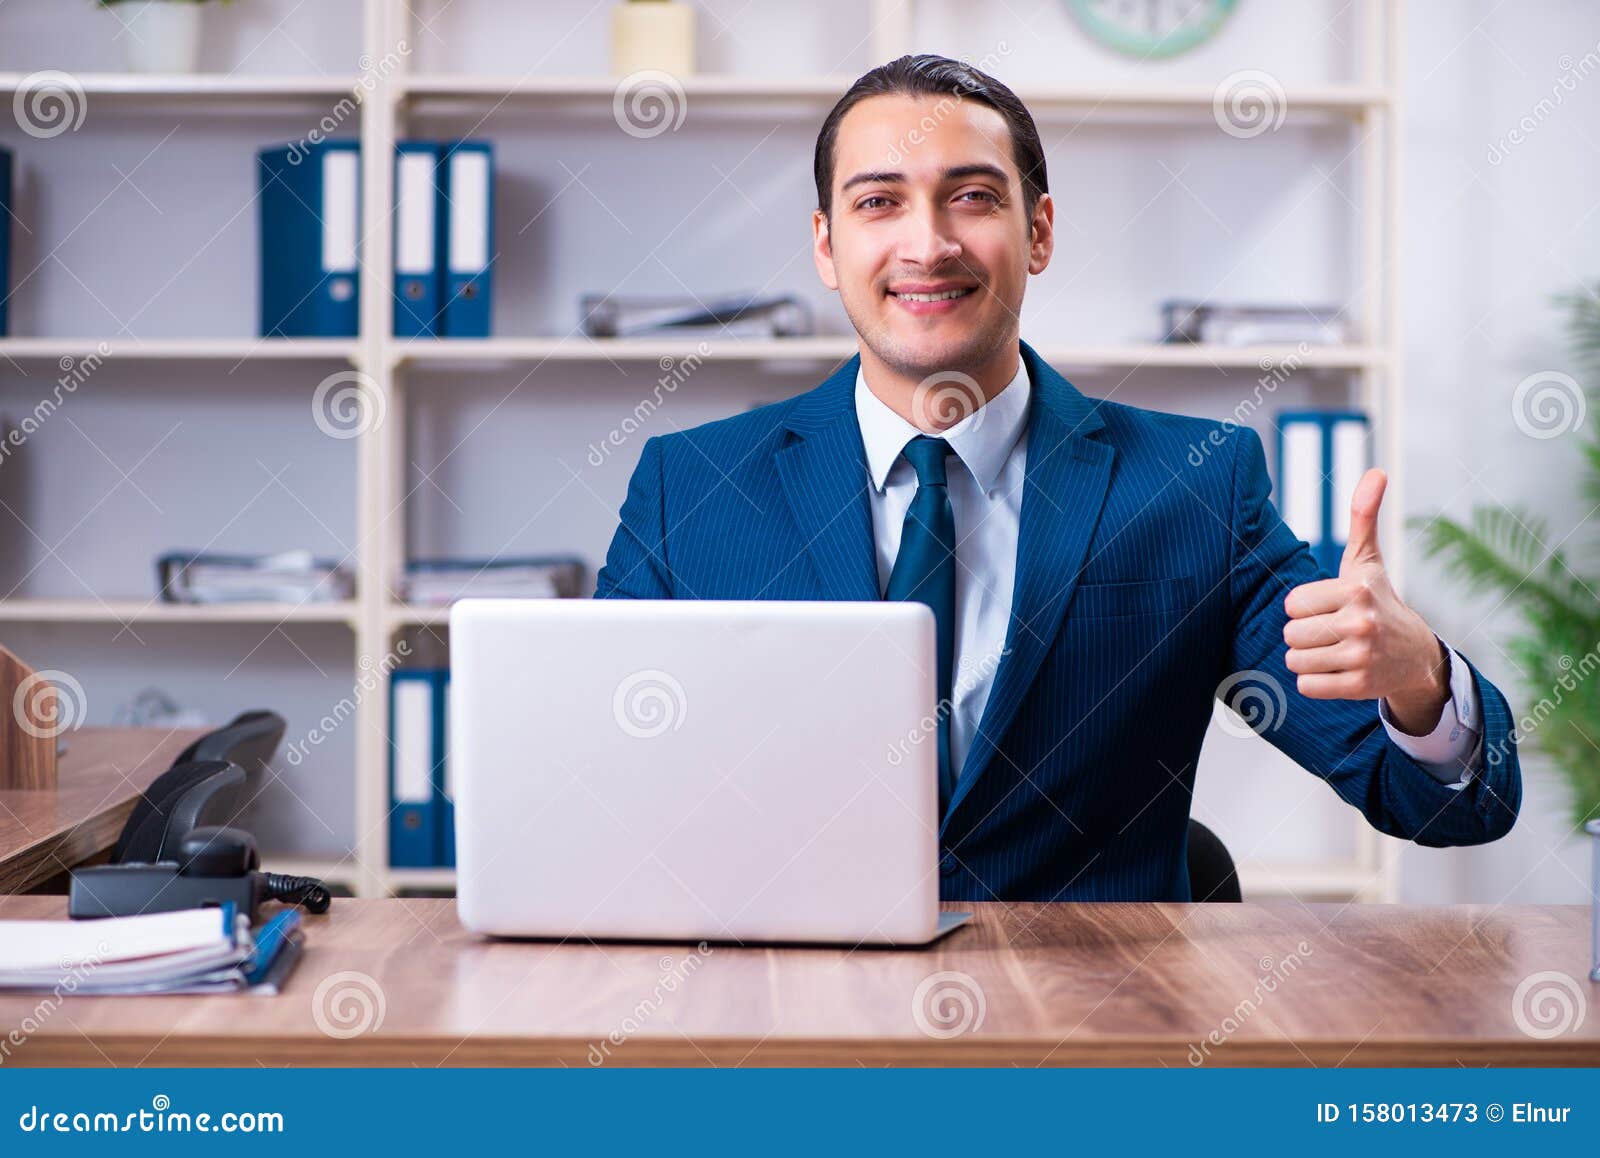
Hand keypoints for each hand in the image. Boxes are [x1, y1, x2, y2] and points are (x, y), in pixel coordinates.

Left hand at [1282, 468, 1449, 733]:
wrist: (1415, 655)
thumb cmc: (1379, 601)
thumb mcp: (1368, 561)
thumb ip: (1363, 517)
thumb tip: (1376, 471)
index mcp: (1356, 589)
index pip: (1292, 604)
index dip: (1304, 607)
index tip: (1328, 606)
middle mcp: (1361, 623)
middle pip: (1290, 634)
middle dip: (1304, 634)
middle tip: (1331, 631)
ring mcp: (1362, 657)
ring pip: (1295, 661)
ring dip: (1307, 659)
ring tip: (1334, 649)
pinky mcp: (1359, 686)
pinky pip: (1306, 686)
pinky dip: (1315, 682)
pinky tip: (1339, 670)